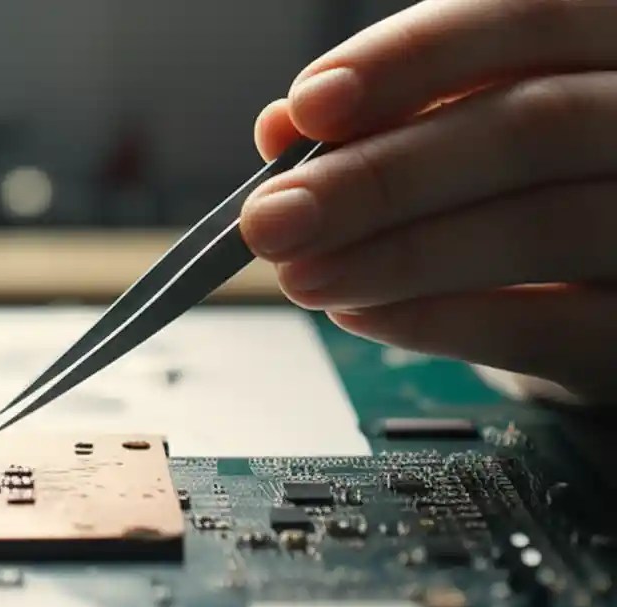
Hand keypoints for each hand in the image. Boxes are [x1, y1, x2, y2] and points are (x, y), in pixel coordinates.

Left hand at [240, 0, 616, 404]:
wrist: (597, 296)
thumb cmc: (522, 188)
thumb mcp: (459, 130)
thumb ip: (386, 117)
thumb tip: (281, 130)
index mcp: (610, 41)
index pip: (526, 18)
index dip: (409, 60)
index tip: (308, 107)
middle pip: (532, 128)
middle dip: (381, 177)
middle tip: (272, 219)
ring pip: (544, 226)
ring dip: (397, 256)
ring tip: (299, 276)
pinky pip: (550, 327)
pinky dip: (441, 321)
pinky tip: (359, 312)